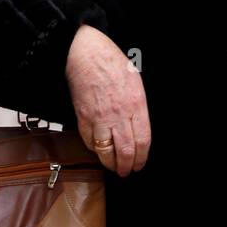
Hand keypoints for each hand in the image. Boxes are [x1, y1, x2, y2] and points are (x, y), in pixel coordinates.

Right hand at [65, 24, 150, 177]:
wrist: (87, 55)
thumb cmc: (113, 65)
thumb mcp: (136, 83)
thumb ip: (137, 108)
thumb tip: (137, 128)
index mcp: (136, 104)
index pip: (143, 140)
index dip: (142, 157)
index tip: (140, 164)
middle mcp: (119, 114)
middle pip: (126, 150)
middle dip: (128, 165)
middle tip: (127, 171)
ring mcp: (100, 118)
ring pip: (107, 151)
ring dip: (111, 164)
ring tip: (114, 168)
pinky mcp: (83, 118)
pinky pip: (90, 142)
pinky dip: (95, 151)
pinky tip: (100, 152)